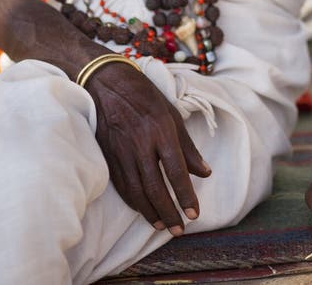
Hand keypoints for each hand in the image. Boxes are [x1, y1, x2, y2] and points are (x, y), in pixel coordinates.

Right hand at [87, 62, 210, 234]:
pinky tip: (143, 210)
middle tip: (180, 229)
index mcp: (160, 130)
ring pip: (137, 191)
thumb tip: (205, 173)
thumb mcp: (171, 113)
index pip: (176, 171)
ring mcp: (122, 151)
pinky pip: (122, 185)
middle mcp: (141, 143)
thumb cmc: (144, 95)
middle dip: (169, 212)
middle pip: (155, 187)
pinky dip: (133, 202)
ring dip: (151, 212)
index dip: (186, 196)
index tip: (194, 214)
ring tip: (163, 225)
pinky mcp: (108, 155)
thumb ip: (187, 146)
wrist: (106, 82)